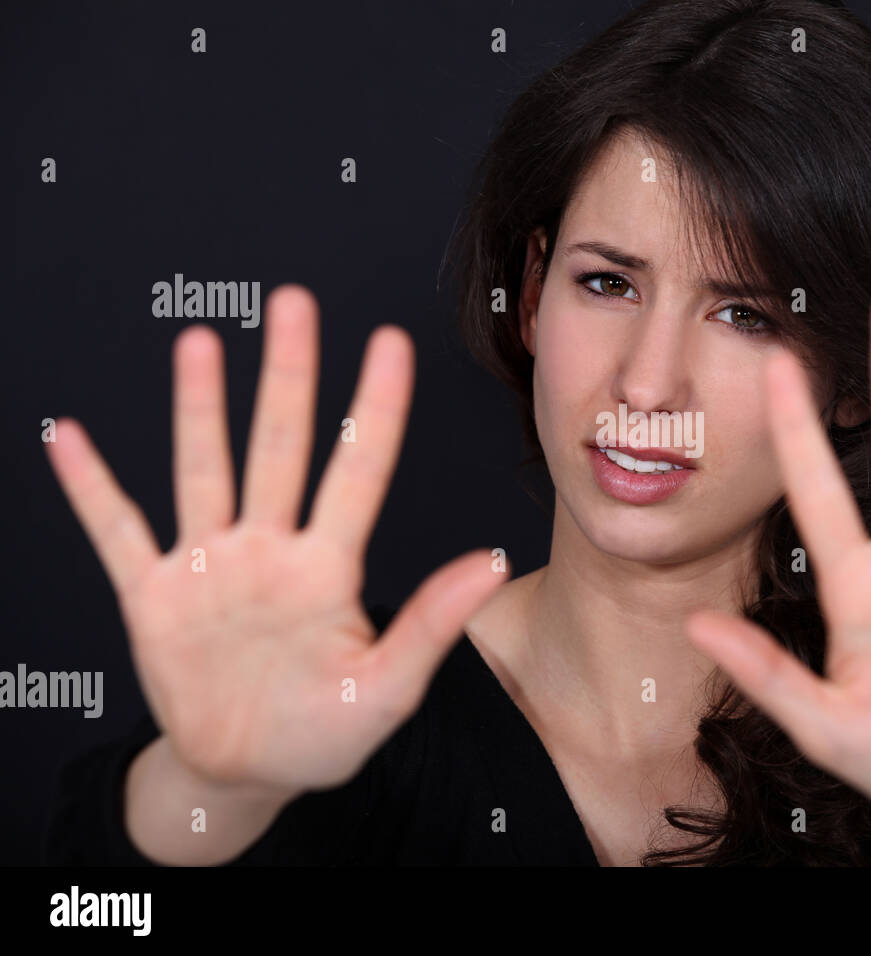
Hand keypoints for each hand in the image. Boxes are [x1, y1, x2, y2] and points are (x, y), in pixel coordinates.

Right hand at [47, 285, 504, 795]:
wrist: (248, 771)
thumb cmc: (325, 732)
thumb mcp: (386, 687)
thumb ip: (432, 623)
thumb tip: (492, 563)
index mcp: (329, 569)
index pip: (359, 470)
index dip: (375, 407)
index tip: (390, 342)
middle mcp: (270, 550)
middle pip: (279, 446)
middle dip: (287, 376)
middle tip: (293, 303)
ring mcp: (210, 566)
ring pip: (204, 469)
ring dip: (198, 408)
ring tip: (199, 340)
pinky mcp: (153, 596)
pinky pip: (117, 532)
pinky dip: (91, 489)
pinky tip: (71, 439)